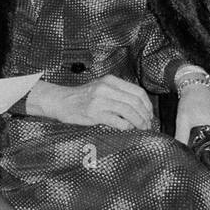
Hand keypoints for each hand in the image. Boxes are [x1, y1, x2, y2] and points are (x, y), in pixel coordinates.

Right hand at [27, 75, 152, 129]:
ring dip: (138, 122)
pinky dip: (126, 127)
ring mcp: (100, 101)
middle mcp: (106, 88)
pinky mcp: (95, 113)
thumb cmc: (82, 97)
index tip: (149, 114)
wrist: (61, 101)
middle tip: (147, 124)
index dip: (147, 105)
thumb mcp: (101, 88)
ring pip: (129, 112)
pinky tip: (127, 129)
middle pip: (135, 102)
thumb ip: (118, 93)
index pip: (137, 92)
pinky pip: (118, 121)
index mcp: (110, 81)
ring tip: (141, 128)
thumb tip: (138, 107)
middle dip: (145, 116)